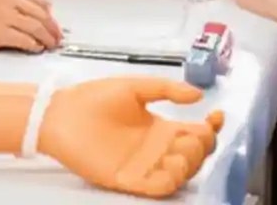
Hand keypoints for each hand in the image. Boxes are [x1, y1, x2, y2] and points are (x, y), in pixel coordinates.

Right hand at [0, 0, 63, 51]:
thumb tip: (44, 14)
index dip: (50, 13)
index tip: (53, 22)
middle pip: (41, 14)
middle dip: (52, 28)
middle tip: (57, 37)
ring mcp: (5, 15)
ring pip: (36, 28)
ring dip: (47, 39)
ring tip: (50, 45)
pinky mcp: (0, 32)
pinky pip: (25, 40)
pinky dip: (34, 45)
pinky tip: (36, 48)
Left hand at [41, 77, 225, 197]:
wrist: (60, 113)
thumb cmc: (94, 98)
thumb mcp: (134, 87)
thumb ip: (166, 89)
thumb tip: (198, 96)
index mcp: (161, 128)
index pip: (196, 134)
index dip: (212, 128)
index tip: (215, 116)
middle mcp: (157, 149)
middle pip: (195, 156)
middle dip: (203, 146)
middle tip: (194, 133)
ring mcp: (144, 165)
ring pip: (181, 174)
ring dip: (189, 164)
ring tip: (180, 148)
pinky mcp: (128, 179)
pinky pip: (157, 187)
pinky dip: (169, 181)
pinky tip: (170, 166)